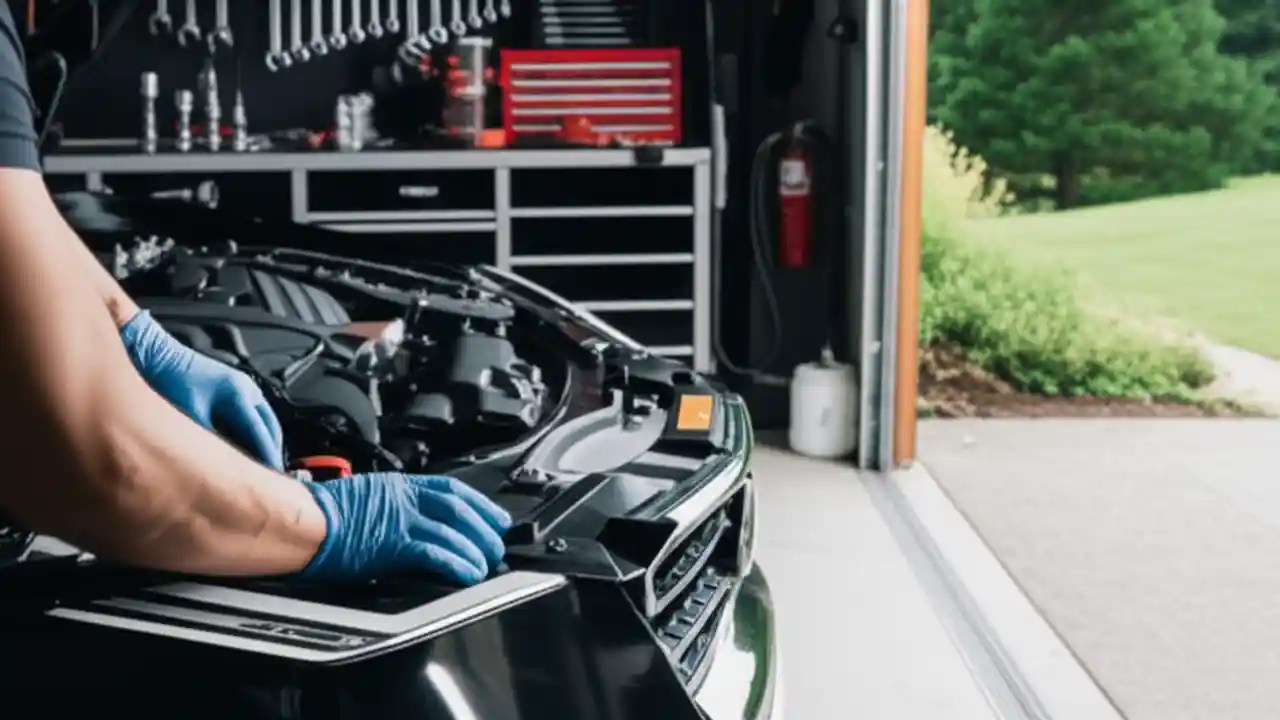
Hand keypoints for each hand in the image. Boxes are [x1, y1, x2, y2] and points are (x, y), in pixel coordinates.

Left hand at [120, 310, 283, 469]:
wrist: (151, 354)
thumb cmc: (168, 380)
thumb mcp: (191, 419)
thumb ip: (212, 444)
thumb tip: (224, 468)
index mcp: (241, 395)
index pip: (263, 435)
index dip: (269, 459)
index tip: (272, 478)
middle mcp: (246, 389)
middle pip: (269, 428)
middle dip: (272, 451)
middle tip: (270, 474)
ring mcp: (239, 386)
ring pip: (260, 421)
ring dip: (260, 441)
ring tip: (256, 464)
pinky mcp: (228, 387)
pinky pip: (248, 415)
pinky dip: (249, 433)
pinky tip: (238, 446)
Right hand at [300, 473, 512, 583]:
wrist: (297, 522)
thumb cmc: (320, 516)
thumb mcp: (365, 498)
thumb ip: (392, 507)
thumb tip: (411, 523)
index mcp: (398, 486)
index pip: (451, 489)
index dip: (480, 504)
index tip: (496, 517)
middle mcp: (404, 498)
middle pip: (459, 509)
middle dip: (484, 528)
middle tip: (496, 546)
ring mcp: (399, 519)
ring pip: (453, 530)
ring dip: (474, 550)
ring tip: (485, 565)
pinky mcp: (392, 543)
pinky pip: (435, 552)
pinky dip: (456, 563)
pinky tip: (468, 573)